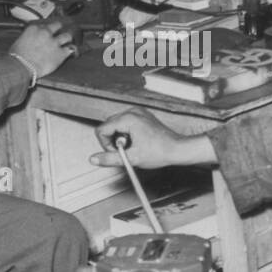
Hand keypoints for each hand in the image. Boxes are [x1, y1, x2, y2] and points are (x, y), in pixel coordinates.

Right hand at [9, 19, 74, 78]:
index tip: (47, 31)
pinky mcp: (61, 53)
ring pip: (67, 36)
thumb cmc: (17, 57)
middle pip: (58, 25)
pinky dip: (71, 51)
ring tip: (68, 41)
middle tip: (60, 31)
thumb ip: (28, 38)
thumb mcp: (19, 42)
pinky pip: (71, 49)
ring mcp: (55, 43)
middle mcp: (46, 33)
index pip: (44, 24)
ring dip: (67, 38)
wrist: (21, 67)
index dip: (46, 29)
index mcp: (34, 29)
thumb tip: (30, 41)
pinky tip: (71, 51)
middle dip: (59, 28)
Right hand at [89, 109, 216, 168]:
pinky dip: (127, 134)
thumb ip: (110, 158)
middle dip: (113, 141)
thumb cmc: (160, 152)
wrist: (177, 149)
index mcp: (128, 119)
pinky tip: (138, 142)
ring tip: (134, 146)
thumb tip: (94, 159)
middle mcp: (132, 112)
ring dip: (121, 138)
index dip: (106, 144)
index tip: (117, 152)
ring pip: (116, 125)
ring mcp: (138, 113)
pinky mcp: (142, 116)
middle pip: (108, 126)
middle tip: (127, 150)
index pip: (101, 130)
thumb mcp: (132, 158)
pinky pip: (126, 123)